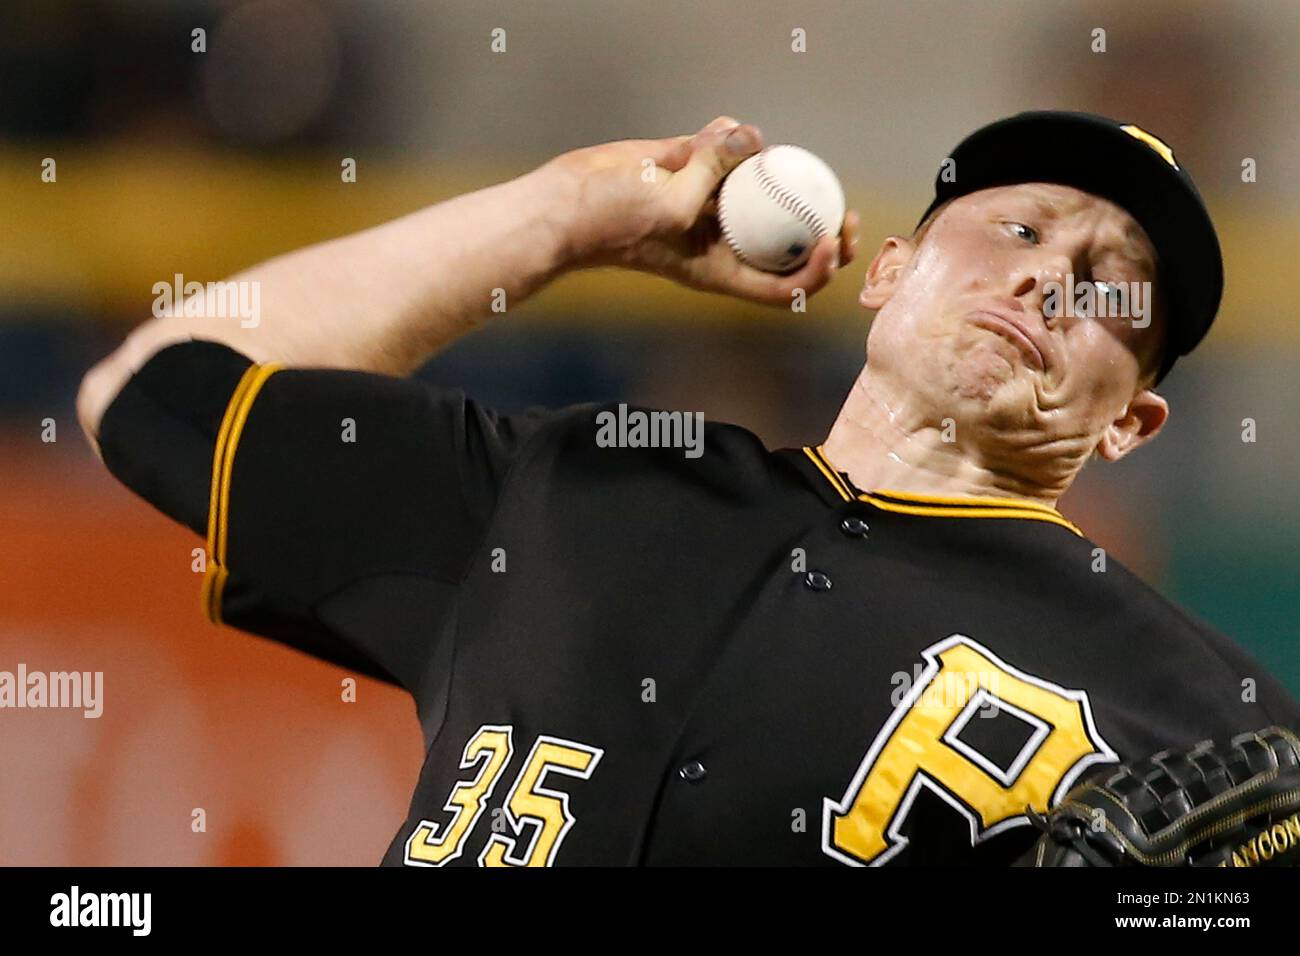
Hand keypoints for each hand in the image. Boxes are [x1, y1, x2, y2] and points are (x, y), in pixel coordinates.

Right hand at [545, 116, 859, 306]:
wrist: (567, 203)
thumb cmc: (612, 223)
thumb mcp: (668, 202)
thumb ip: (712, 169)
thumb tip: (751, 135)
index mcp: (721, 269)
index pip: (784, 286)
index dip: (818, 270)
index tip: (831, 238)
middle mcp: (721, 242)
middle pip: (786, 241)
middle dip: (821, 226)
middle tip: (845, 208)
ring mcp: (707, 206)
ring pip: (759, 190)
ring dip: (767, 167)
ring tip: (756, 145)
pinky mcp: (690, 173)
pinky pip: (724, 154)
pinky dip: (729, 137)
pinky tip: (721, 125)